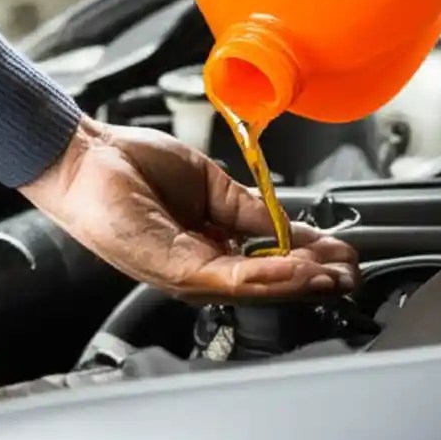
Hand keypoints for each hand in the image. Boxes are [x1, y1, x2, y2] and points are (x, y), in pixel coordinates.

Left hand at [18, 117, 359, 301]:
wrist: (88, 153)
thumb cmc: (133, 165)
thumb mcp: (212, 185)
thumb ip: (250, 209)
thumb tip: (290, 223)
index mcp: (207, 249)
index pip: (267, 263)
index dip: (309, 261)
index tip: (343, 256)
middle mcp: (196, 269)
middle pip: (266, 284)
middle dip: (314, 279)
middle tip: (352, 274)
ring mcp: (181, 272)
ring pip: (251, 286)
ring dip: (298, 281)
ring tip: (333, 275)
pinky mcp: (168, 267)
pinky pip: (226, 276)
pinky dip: (265, 274)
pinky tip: (294, 269)